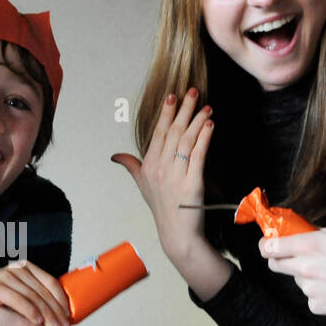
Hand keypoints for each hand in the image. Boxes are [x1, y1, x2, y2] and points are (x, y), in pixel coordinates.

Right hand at [0, 260, 70, 325]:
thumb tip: (65, 316)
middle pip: (43, 291)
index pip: (51, 283)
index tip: (68, 317)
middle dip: (55, 312)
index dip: (61, 300)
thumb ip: (39, 301)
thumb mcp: (22, 298)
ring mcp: (5, 276)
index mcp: (27, 267)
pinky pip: (17, 299)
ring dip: (46, 314)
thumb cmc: (1, 307)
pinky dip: (29, 310)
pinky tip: (37, 322)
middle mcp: (17, 269)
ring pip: (32, 296)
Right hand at [111, 91, 229, 296]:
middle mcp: (160, 168)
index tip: (172, 97)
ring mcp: (176, 175)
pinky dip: (204, 139)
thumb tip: (115, 156)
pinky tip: (210, 126)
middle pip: (173, 133)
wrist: (177, 232)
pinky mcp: (192, 182)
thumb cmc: (161, 208)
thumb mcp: (142, 185)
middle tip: (194, 92)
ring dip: (197, 121)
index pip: (158, 133)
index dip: (166, 114)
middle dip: (184, 110)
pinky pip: (198, 155)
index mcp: (148, 166)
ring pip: (186, 141)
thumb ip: (131, 166)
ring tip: (206, 107)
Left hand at [259, 225, 325, 325]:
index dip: (266, 244)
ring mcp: (310, 289)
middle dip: (279, 258)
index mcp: (312, 244)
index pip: (270, 246)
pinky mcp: (317, 306)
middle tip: (293, 256)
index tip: (268, 243)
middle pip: (274, 264)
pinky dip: (319, 292)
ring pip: (296, 280)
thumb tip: (305, 231)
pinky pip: (310, 296)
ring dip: (305, 275)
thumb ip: (321, 231)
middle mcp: (306, 267)